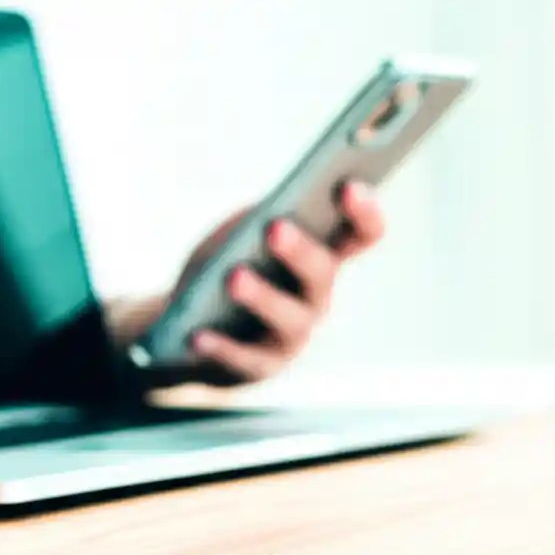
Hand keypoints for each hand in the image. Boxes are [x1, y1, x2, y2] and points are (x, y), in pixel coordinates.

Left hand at [176, 182, 384, 382]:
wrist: (190, 328)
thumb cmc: (223, 268)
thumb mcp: (237, 235)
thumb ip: (254, 219)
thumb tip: (263, 214)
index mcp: (321, 257)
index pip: (362, 235)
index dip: (363, 213)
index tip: (349, 186)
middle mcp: (317, 298)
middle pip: (321, 273)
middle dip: (300, 251)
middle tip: (275, 228)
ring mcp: (293, 336)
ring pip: (288, 319)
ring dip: (262, 297)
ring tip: (234, 277)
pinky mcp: (262, 367)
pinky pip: (243, 357)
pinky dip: (220, 345)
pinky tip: (197, 334)